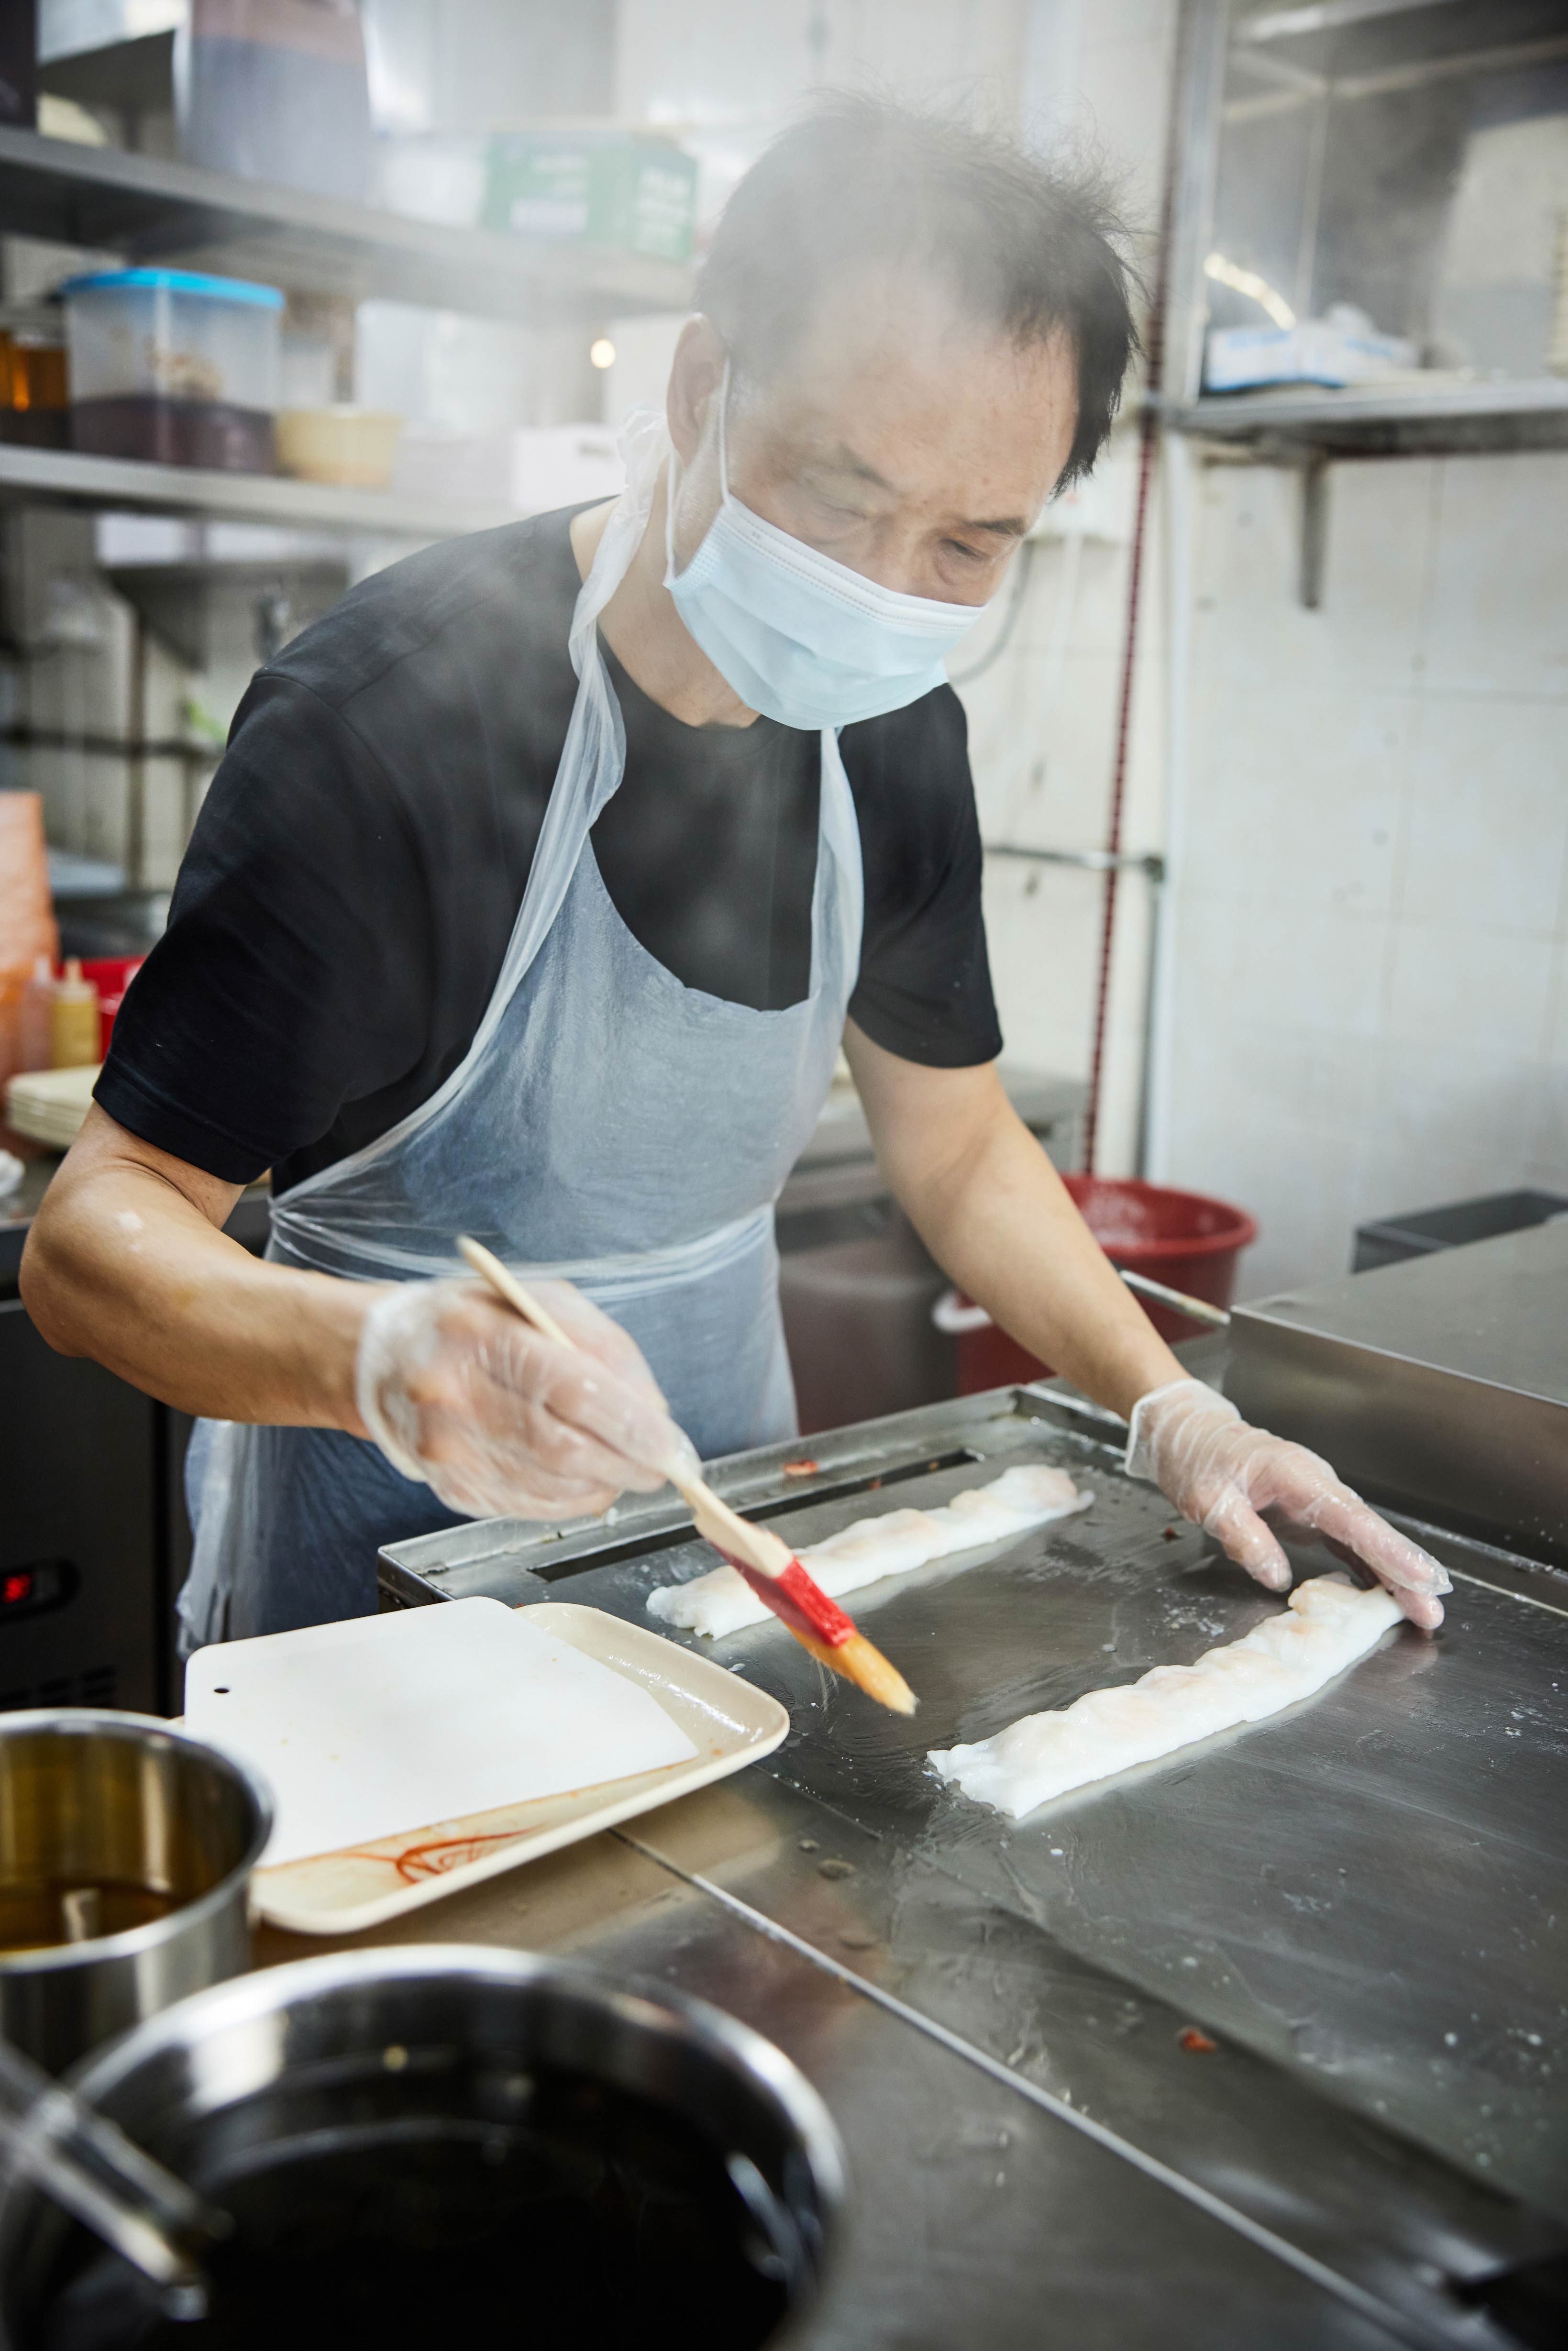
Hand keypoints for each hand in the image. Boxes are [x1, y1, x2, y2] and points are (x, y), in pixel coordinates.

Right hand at [356, 1276, 692, 1519]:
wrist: (381, 1358)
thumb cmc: (473, 1323)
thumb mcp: (539, 1302)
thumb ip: (603, 1348)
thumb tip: (654, 1414)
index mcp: (478, 1333)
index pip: (572, 1392)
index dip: (632, 1428)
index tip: (672, 1446)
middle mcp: (453, 1395)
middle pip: (565, 1450)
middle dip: (628, 1464)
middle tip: (663, 1466)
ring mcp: (446, 1449)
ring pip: (551, 1485)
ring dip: (605, 1483)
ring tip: (625, 1468)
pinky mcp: (448, 1486)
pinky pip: (529, 1507)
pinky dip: (571, 1499)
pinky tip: (585, 1480)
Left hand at [1125, 1378, 1449, 1628]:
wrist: (1190, 1432)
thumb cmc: (1196, 1459)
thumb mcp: (1207, 1500)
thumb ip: (1244, 1537)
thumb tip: (1277, 1578)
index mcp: (1296, 1475)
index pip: (1351, 1518)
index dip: (1388, 1551)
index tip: (1420, 1576)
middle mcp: (1317, 1484)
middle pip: (1370, 1532)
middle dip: (1406, 1571)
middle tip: (1434, 1609)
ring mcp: (1317, 1499)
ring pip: (1365, 1539)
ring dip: (1395, 1574)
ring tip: (1424, 1610)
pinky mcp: (1310, 1513)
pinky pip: (1348, 1543)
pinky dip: (1370, 1567)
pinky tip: (1389, 1593)